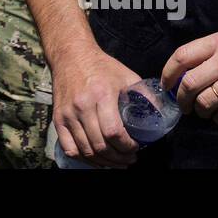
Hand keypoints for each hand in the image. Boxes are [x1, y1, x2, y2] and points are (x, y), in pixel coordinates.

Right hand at [50, 43, 142, 166]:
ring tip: (116, 161)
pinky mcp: (58, 118)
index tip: (136, 147)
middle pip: (100, 145)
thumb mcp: (127, 76)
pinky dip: (83, 158)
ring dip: (103, 162)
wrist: (71, 55)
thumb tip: (160, 115)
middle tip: (129, 158)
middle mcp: (82, 106)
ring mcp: (68, 114)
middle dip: (118, 158)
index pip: (113, 132)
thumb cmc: (101, 66)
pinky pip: (69, 148)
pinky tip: (96, 158)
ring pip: (85, 150)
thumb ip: (144, 95)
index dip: (127, 146)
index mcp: (101, 95)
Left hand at [160, 27, 217, 125]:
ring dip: (200, 111)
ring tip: (204, 111)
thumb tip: (188, 71)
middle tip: (183, 106)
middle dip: (181, 99)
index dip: (167, 74)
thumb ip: (212, 52)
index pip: (181, 57)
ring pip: (205, 102)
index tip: (165, 85)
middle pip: (189, 84)